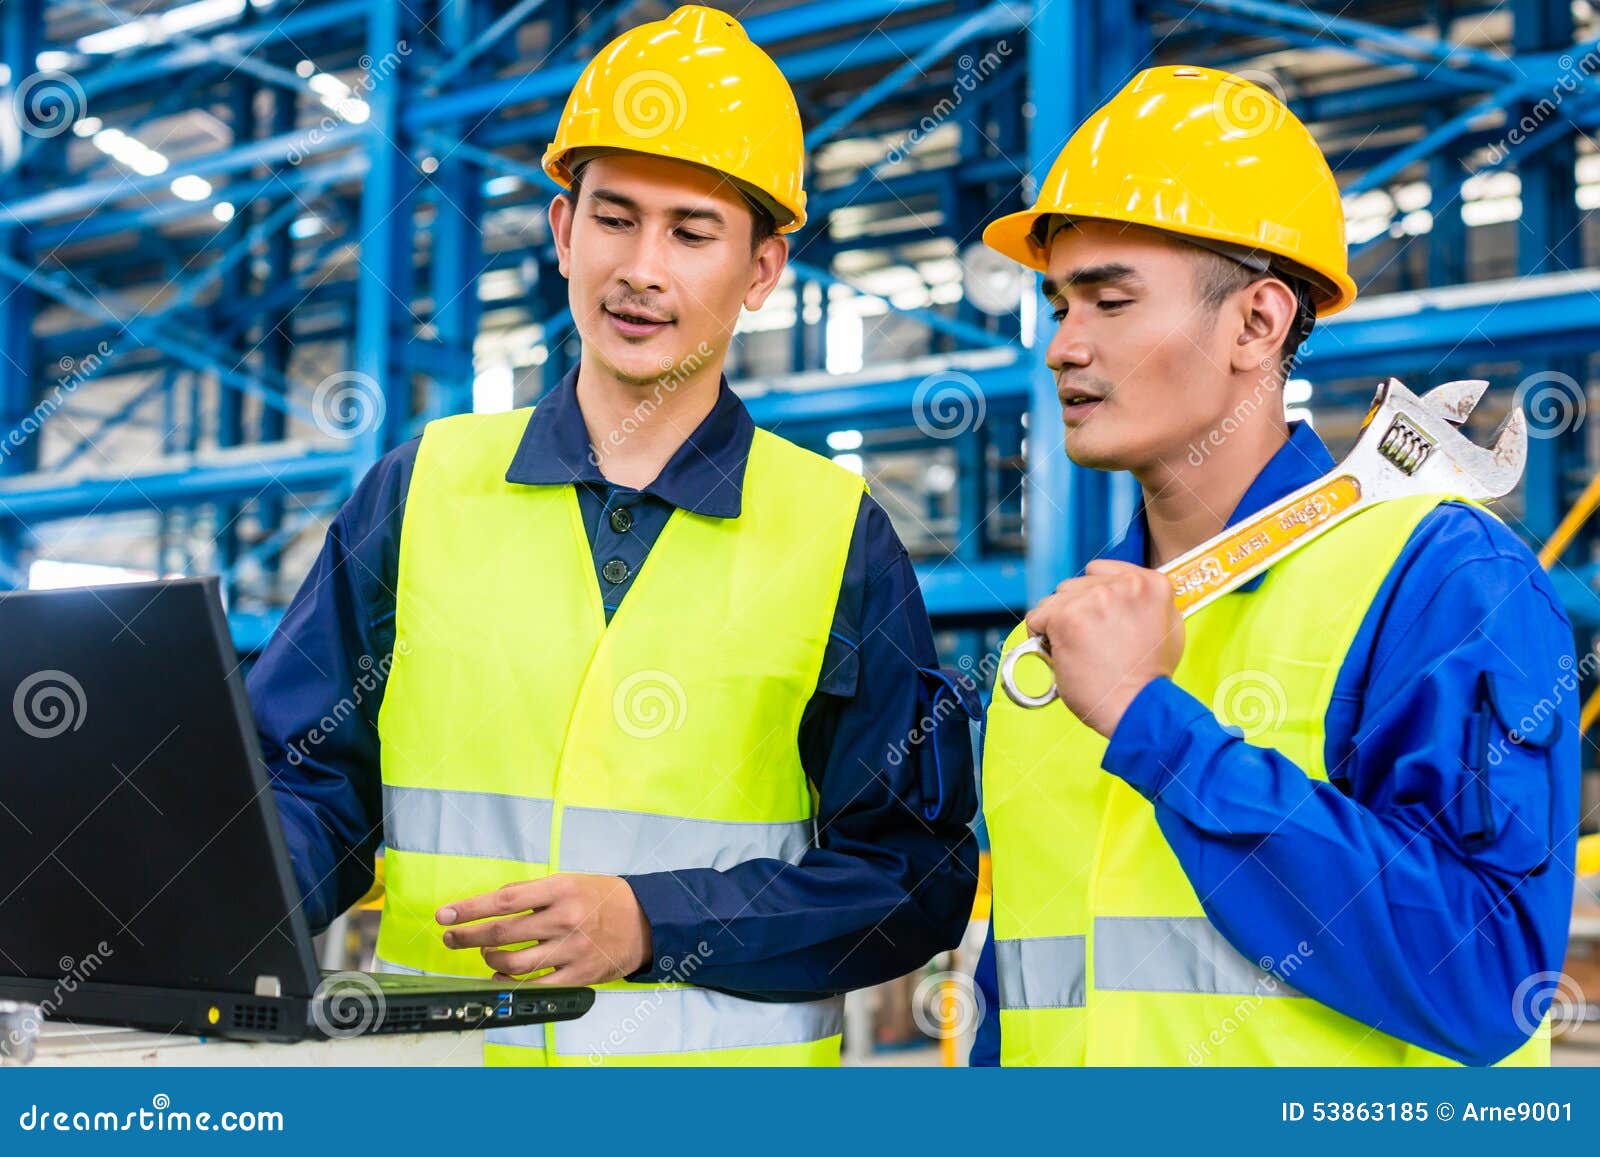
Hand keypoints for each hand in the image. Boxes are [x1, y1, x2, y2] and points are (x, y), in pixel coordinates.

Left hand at [435, 873, 652, 984]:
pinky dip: (509, 983)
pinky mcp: (578, 976)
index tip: (445, 914)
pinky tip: (500, 976)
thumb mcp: (570, 882)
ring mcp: (571, 950)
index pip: (504, 900)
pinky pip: (533, 986)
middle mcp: (564, 919)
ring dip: (490, 959)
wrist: (646, 921)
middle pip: (502, 933)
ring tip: (486, 953)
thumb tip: (492, 905)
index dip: (470, 908)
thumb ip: (533, 894)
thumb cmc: (603, 898)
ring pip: (513, 963)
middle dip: (467, 936)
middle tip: (450, 937)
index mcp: (560, 890)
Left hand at [1023, 558, 1183, 737]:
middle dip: (1075, 612)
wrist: (1137, 709)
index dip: (1092, 598)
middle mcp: (1124, 584)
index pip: (1100, 571)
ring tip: (1077, 651)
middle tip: (1089, 644)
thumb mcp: (1168, 629)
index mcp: (1152, 583)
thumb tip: (1120, 591)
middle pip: (1075, 586)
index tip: (1095, 620)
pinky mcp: (1067, 617)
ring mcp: (1094, 598)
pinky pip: (1037, 618)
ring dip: (1057, 624)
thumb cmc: (1149, 679)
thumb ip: (1145, 603)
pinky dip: (1040, 637)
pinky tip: (1060, 654)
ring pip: (1054, 600)